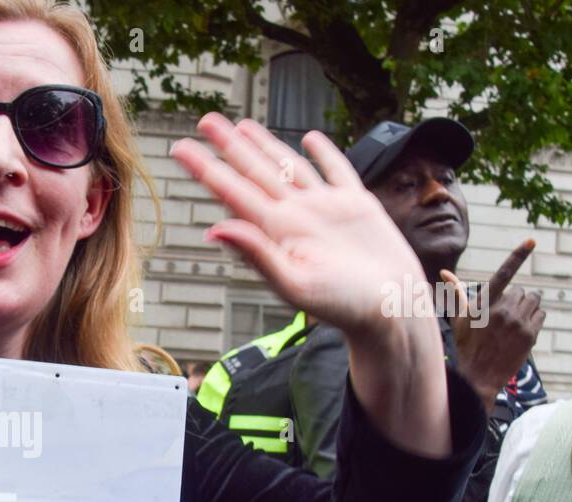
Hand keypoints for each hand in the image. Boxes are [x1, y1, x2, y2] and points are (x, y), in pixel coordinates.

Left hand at [169, 115, 433, 339]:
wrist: (391, 311)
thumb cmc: (343, 305)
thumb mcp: (295, 283)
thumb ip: (256, 254)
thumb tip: (214, 229)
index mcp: (276, 232)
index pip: (232, 192)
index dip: (207, 168)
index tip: (181, 149)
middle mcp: (295, 215)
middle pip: (255, 171)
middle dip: (230, 146)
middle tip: (206, 120)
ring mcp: (324, 207)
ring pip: (289, 166)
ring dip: (266, 146)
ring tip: (243, 126)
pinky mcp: (357, 205)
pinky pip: (336, 171)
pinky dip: (324, 153)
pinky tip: (310, 138)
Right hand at [442, 239, 544, 409]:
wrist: (479, 375)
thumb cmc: (467, 344)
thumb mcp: (460, 317)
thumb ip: (457, 292)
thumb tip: (445, 273)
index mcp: (484, 303)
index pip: (504, 273)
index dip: (518, 255)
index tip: (531, 240)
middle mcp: (502, 310)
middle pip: (521, 291)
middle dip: (517, 300)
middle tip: (506, 316)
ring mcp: (517, 322)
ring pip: (534, 301)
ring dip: (528, 307)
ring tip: (514, 322)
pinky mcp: (530, 334)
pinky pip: (541, 314)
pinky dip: (534, 319)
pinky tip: (522, 330)